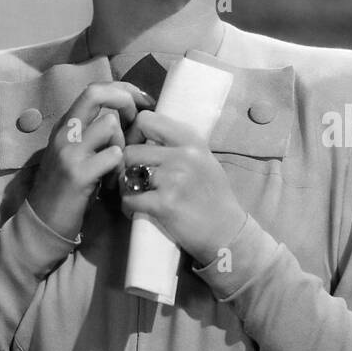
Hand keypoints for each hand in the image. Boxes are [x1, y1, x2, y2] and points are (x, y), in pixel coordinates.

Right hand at [27, 81, 153, 241]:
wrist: (44, 220)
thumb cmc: (69, 187)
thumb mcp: (78, 153)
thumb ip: (97, 133)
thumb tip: (131, 115)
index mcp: (66, 125)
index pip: (94, 89)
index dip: (123, 89)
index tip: (143, 101)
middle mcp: (64, 133)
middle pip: (96, 94)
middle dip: (125, 101)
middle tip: (138, 121)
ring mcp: (69, 152)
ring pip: (110, 125)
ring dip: (124, 143)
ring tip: (118, 166)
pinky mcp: (77, 174)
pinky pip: (113, 156)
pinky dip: (121, 167)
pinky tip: (114, 182)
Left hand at [118, 110, 246, 264]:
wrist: (227, 231)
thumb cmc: (213, 197)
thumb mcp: (204, 160)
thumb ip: (177, 146)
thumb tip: (142, 136)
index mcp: (191, 141)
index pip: (146, 120)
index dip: (133, 134)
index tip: (136, 148)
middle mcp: (183, 156)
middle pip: (131, 150)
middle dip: (124, 166)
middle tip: (130, 178)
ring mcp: (173, 179)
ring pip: (126, 174)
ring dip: (124, 186)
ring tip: (134, 194)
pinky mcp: (165, 204)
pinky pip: (129, 199)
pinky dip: (127, 207)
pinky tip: (135, 210)